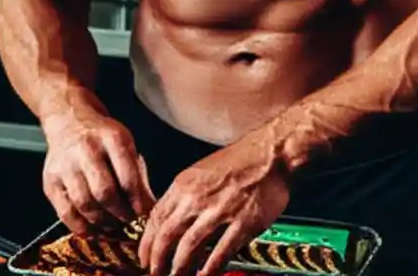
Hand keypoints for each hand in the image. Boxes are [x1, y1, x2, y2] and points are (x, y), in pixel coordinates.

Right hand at [41, 107, 155, 233]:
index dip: (138, 201)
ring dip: (103, 223)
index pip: (127, 176)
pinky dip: (82, 227)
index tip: (144, 213)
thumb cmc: (103, 137)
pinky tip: (94, 229)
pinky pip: (66, 213)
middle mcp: (86, 150)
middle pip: (104, 192)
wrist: (69, 121)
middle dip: (121, 214)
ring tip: (114, 226)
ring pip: (84, 205)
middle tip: (129, 221)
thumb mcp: (126, 145)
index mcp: (111, 138)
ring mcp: (65, 166)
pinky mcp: (51, 181)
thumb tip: (148, 209)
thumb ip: (137, 176)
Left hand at [139, 136, 290, 275]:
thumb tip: (171, 221)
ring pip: (189, 246)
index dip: (148, 242)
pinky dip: (211, 268)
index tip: (145, 257)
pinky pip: (221, 252)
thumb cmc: (239, 162)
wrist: (271, 153)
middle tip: (155, 273)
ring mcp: (220, 210)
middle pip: (167, 235)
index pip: (156, 218)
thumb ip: (185, 196)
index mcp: (184, 184)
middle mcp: (197, 197)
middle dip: (157, 260)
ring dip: (180, 268)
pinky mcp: (243, 222)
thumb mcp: (201, 172)